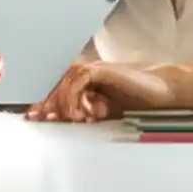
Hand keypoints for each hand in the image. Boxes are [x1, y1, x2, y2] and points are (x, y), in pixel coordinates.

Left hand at [26, 61, 178, 122]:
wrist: (160, 95)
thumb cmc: (133, 103)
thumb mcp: (102, 113)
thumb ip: (82, 114)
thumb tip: (60, 121)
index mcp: (81, 82)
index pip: (54, 89)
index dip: (41, 102)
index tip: (32, 117)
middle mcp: (83, 73)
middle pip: (54, 84)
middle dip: (45, 102)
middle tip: (40, 118)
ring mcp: (91, 70)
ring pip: (64, 82)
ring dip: (61, 102)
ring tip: (66, 119)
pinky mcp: (100, 70)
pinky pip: (78, 82)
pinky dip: (75, 98)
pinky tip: (80, 113)